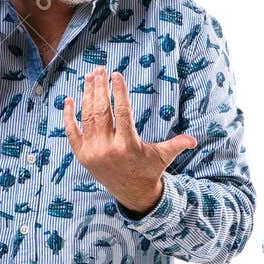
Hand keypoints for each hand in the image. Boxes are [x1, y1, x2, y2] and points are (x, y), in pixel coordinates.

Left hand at [64, 67, 197, 214]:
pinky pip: (72, 132)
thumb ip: (177, 145)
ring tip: (90, 77)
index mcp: (128, 145)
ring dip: (87, 95)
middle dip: (100, 87)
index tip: (117, 74)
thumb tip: (194, 140)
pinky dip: (69, 116)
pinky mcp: (82, 156)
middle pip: (102, 111)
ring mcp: (92, 152)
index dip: (119, 91)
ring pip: (87, 117)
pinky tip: (69, 99)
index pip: (122, 112)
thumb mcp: (164, 156)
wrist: (132, 194)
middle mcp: (107, 149)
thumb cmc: (150, 169)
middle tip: (100, 69)